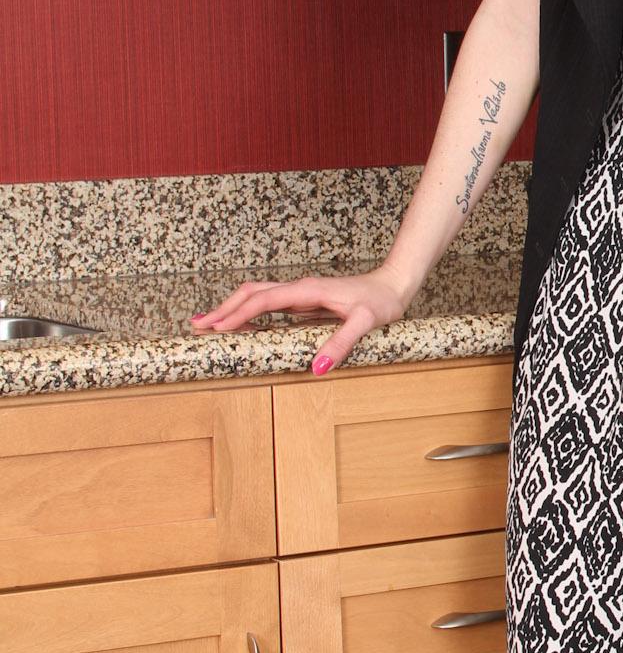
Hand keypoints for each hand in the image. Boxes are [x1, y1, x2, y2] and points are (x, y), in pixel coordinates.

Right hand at [189, 266, 412, 374]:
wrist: (393, 285)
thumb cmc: (381, 301)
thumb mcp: (365, 322)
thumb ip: (342, 342)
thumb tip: (317, 367)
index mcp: (307, 291)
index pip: (264, 300)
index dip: (238, 313)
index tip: (216, 326)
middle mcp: (299, 288)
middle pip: (252, 292)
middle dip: (224, 308)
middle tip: (198, 325)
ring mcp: (301, 293)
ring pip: (258, 294)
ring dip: (233, 306)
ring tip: (209, 321)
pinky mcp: (305, 299)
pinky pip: (269, 302)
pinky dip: (249, 309)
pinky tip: (242, 320)